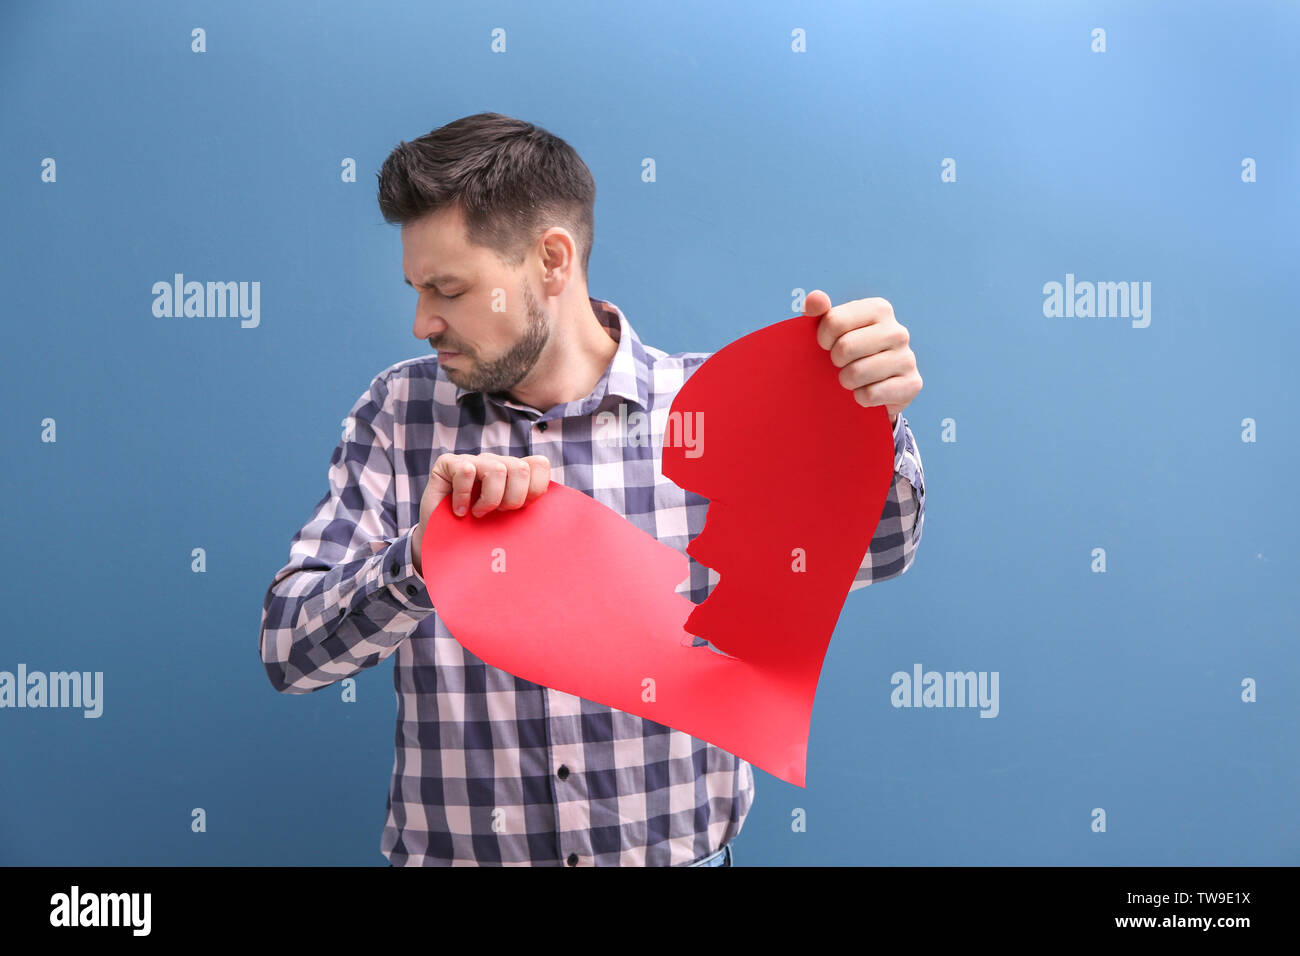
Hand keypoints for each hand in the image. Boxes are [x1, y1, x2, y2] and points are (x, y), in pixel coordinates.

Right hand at [412, 453, 550, 573]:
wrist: (445, 544)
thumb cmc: (480, 534)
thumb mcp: (511, 524)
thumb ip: (530, 512)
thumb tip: (561, 519)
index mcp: (514, 473)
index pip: (540, 464)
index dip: (535, 490)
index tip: (521, 509)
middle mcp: (496, 463)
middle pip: (521, 468)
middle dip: (513, 499)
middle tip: (498, 514)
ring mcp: (472, 461)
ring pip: (497, 469)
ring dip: (489, 499)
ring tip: (479, 514)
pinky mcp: (448, 464)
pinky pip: (466, 471)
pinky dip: (464, 496)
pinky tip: (460, 511)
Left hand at [805, 290, 921, 426]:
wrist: (878, 386)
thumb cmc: (850, 352)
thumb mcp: (832, 329)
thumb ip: (819, 311)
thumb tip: (815, 298)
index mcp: (879, 309)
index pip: (834, 321)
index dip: (823, 339)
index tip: (828, 345)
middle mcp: (897, 331)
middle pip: (845, 348)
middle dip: (835, 361)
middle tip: (842, 364)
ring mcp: (907, 358)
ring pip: (856, 373)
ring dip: (846, 381)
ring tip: (853, 378)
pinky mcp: (912, 384)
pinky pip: (870, 395)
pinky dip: (860, 398)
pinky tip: (867, 391)